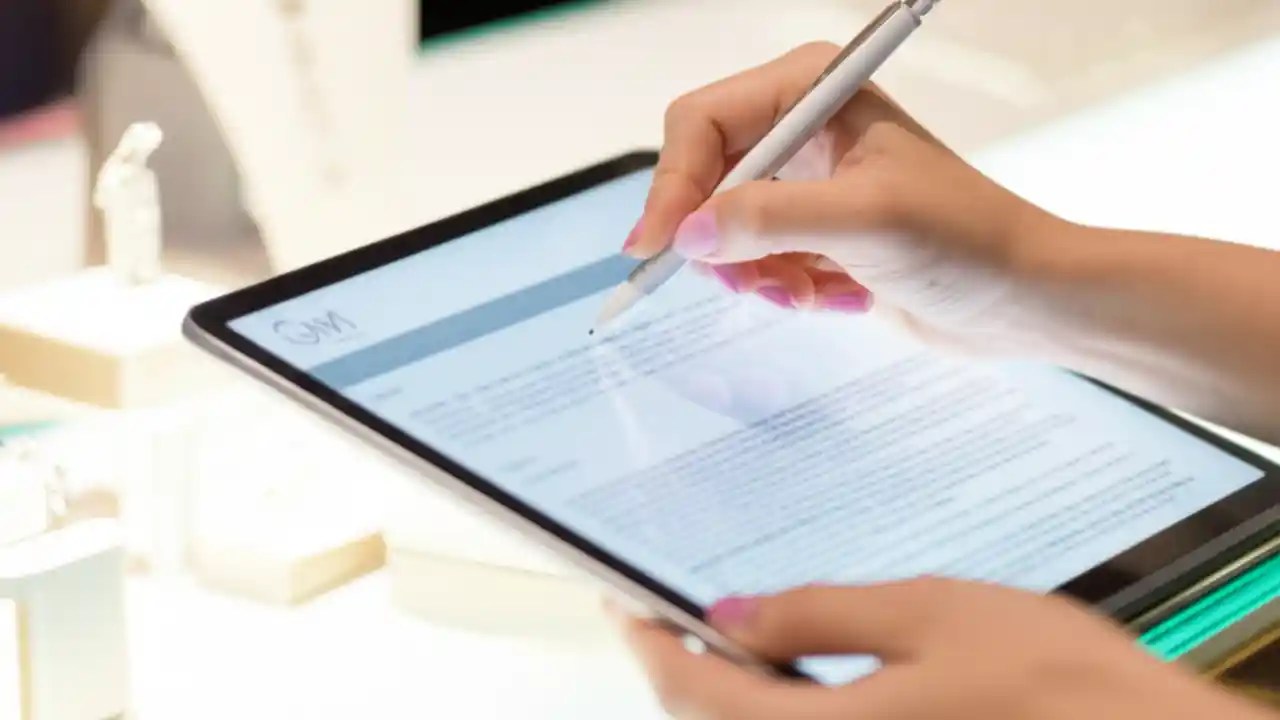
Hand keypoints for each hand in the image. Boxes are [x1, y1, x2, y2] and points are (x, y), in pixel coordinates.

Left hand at [615, 578, 1275, 719]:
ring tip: (722, 628)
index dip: (649, 643)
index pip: (695, 694)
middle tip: (662, 609)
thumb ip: (818, 616)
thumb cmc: (1051, 680)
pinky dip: (774, 706)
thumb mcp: (927, 616)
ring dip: (722, 689)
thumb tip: (729, 617)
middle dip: (678, 667)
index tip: (621, 603)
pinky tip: (790, 668)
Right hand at [626, 42, 1062, 354]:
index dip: (672, 185)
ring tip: (809, 293)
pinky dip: (783, 289)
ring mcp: (805, 182)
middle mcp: (801, 127)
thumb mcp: (864, 222)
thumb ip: (769, 221)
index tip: (657, 248)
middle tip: (748, 284)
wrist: (1022, 298)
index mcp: (812, 91)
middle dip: (722, 241)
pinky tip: (833, 298)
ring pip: (724, 230)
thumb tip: (686, 235)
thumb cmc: (967, 240)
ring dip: (757, 275)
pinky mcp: (813, 232)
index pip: (701, 123)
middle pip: (704, 179)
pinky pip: (757, 262)